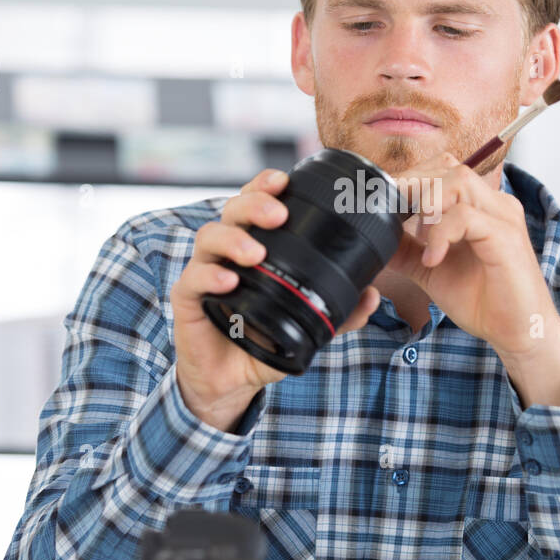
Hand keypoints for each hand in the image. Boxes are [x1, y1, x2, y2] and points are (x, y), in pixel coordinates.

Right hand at [169, 167, 380, 431]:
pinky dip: (210, 277)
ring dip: (233, 240)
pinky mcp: (187, 300)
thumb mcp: (307, 327)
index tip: (285, 179)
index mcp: (253, 246)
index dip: (265, 185)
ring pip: (209, 237)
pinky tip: (229, 281)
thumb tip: (372, 296)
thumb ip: (340, 313)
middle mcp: (226, 253)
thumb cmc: (264, 340)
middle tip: (279, 214)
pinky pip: (192, 280)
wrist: (231, 379)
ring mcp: (205, 273)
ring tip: (256, 253)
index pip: (255, 204)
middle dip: (254, 204)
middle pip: (232, 211)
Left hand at [385, 152, 559, 358]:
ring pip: (458, 180)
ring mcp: (502, 216)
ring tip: (420, 237)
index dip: (411, 184)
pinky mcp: (505, 236)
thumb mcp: (432, 271)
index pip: (441, 171)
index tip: (388, 210)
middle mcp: (494, 204)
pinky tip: (433, 259)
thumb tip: (377, 237)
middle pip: (448, 168)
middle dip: (414, 190)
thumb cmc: (485, 302)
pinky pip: (464, 216)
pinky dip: (440, 234)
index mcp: (479, 206)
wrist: (519, 333)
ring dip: (428, 204)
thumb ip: (407, 250)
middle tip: (396, 220)